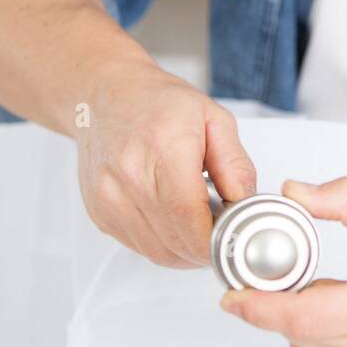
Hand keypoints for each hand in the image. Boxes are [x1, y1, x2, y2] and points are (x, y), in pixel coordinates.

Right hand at [75, 59, 256, 268]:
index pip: (188, 215)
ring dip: (186, 250)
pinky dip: (164, 244)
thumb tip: (247, 204)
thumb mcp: (213, 119)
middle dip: (206, 246)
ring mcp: (109, 196)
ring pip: (158, 252)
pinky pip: (139, 247)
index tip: (232, 238)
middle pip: (175, 239)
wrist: (105, 95)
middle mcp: (129, 174)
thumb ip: (235, 165)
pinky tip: (173, 221)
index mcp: (163, 147)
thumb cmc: (157, 102)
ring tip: (199, 224)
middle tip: (222, 229)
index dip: (215, 240)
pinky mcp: (99, 212)